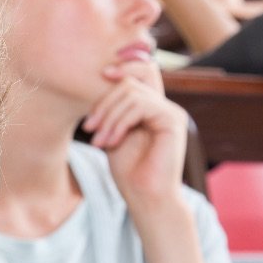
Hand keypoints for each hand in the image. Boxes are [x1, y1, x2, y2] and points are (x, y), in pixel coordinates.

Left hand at [82, 59, 187, 206]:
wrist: (145, 198)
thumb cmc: (129, 171)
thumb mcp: (113, 132)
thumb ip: (114, 107)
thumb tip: (105, 75)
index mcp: (152, 107)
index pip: (142, 70)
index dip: (124, 64)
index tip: (100, 73)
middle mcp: (164, 106)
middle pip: (132, 79)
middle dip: (104, 101)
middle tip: (89, 127)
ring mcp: (171, 112)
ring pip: (132, 92)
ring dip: (109, 116)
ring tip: (99, 140)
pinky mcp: (173, 120)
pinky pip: (141, 105)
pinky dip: (120, 122)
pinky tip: (112, 142)